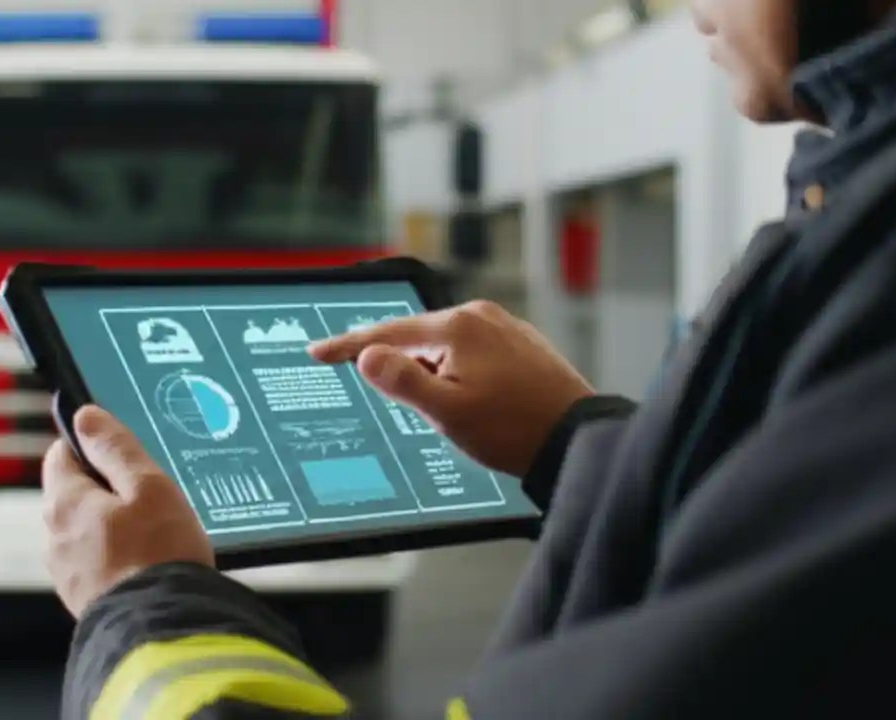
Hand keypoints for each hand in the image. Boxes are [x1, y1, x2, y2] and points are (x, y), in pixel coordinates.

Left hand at [42, 405, 213, 617]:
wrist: (164, 631)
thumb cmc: (160, 556)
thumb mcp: (148, 486)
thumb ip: (115, 448)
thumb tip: (86, 416)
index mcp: (64, 502)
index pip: (61, 454)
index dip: (91, 446)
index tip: (121, 450)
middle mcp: (55, 538)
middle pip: (74, 494)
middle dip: (107, 488)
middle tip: (150, 492)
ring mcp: (67, 573)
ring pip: (87, 531)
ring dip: (114, 525)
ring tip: (157, 531)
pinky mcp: (85, 600)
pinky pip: (98, 563)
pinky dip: (119, 556)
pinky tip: (150, 561)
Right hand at [308, 300, 591, 476]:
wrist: (577, 437)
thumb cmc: (514, 430)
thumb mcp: (447, 413)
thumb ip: (403, 382)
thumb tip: (368, 357)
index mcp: (457, 327)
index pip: (387, 334)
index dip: (348, 346)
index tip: (319, 351)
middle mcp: (480, 316)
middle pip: (416, 338)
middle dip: (399, 367)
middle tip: (397, 399)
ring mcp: (503, 327)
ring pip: (444, 347)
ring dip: (432, 375)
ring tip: (450, 412)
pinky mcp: (519, 343)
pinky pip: (470, 352)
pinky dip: (456, 373)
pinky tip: (469, 400)